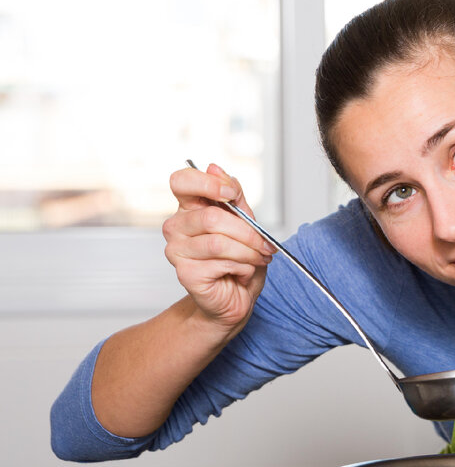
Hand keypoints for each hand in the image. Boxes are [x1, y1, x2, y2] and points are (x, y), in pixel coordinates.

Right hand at [162, 162, 274, 331]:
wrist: (236, 298)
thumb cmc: (239, 262)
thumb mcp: (245, 223)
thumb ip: (234, 197)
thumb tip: (216, 168)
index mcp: (189, 208)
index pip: (182, 181)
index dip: (207, 183)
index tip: (232, 194)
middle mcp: (176, 227)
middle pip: (212, 217)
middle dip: (248, 232)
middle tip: (265, 244)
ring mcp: (176, 251)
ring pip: (219, 242)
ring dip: (249, 252)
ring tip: (259, 259)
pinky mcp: (185, 273)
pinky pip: (222, 262)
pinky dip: (243, 267)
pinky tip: (242, 272)